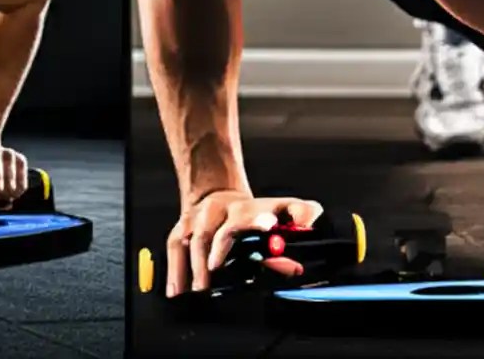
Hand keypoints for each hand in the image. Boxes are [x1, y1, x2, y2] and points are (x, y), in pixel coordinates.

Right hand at [165, 190, 323, 296]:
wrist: (218, 193)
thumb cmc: (254, 211)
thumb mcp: (282, 208)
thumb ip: (301, 215)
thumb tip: (309, 227)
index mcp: (249, 208)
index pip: (254, 213)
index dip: (258, 220)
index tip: (267, 226)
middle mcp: (221, 210)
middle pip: (219, 228)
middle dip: (219, 247)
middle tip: (216, 266)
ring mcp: (199, 218)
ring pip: (196, 239)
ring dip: (196, 264)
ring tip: (200, 288)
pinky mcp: (182, 227)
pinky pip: (176, 247)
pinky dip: (175, 269)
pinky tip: (176, 291)